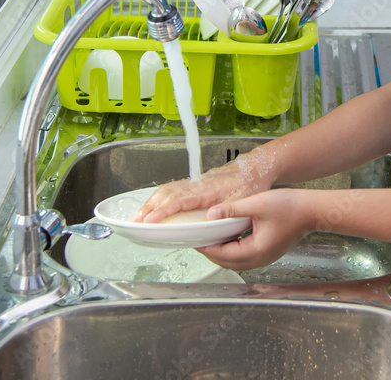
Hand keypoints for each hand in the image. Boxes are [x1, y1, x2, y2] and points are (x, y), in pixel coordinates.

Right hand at [132, 149, 275, 222]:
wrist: (255, 168)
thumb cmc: (250, 185)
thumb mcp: (244, 201)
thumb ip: (227, 211)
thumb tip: (209, 220)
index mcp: (208, 190)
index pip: (180, 200)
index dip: (163, 211)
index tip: (150, 220)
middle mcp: (198, 185)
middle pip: (167, 193)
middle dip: (149, 207)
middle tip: (136, 222)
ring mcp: (195, 183)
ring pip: (167, 190)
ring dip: (151, 203)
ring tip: (139, 217)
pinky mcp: (196, 184)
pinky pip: (173, 189)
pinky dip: (159, 198)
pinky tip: (154, 206)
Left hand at [198, 190, 313, 270]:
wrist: (312, 210)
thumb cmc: (291, 207)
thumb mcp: (257, 204)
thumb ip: (232, 210)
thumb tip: (211, 215)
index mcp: (256, 251)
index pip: (223, 254)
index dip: (206, 247)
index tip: (194, 240)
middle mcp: (260, 259)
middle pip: (227, 262)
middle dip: (211, 253)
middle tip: (198, 241)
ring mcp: (265, 257)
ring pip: (236, 261)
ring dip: (222, 252)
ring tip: (210, 239)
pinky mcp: (269, 252)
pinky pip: (245, 257)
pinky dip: (232, 250)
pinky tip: (228, 238)